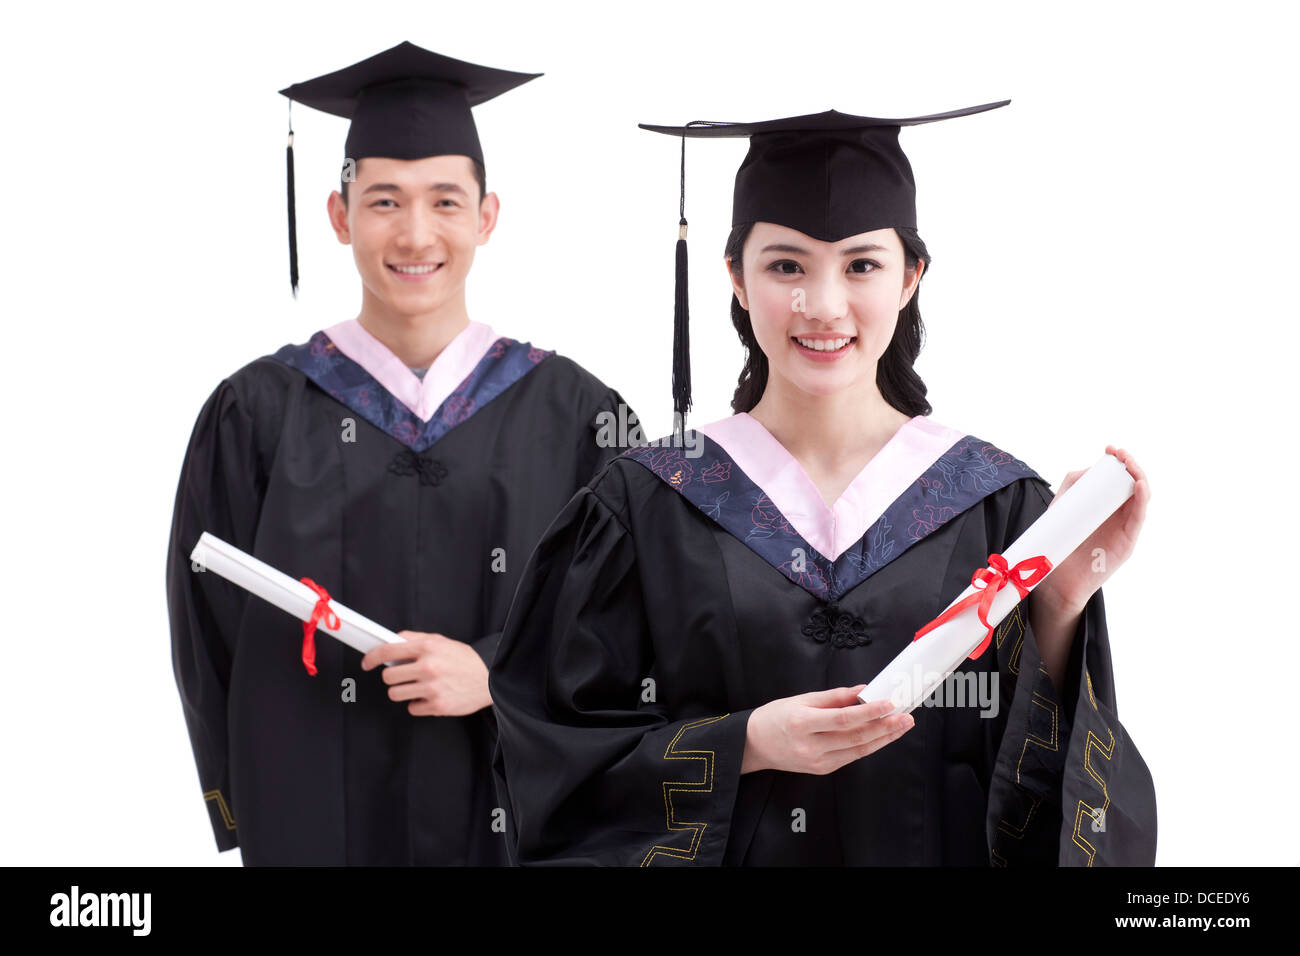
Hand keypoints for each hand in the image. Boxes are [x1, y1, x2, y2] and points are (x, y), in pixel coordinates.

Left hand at [360, 630, 490, 716]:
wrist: (490, 678)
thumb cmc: (464, 660)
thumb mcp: (441, 641)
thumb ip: (415, 638)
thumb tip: (392, 640)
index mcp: (427, 647)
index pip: (387, 651)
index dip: (371, 657)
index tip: (367, 663)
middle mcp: (428, 666)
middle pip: (388, 677)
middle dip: (392, 677)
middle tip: (403, 676)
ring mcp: (432, 687)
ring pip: (395, 694)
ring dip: (403, 691)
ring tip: (417, 687)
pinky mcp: (437, 705)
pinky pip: (411, 708)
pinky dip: (417, 704)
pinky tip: (429, 696)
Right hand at [742, 686, 913, 774]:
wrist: (754, 745)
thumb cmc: (774, 718)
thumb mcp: (799, 699)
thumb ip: (833, 697)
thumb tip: (861, 690)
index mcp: (802, 723)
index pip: (844, 718)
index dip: (869, 712)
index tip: (889, 703)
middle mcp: (811, 746)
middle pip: (856, 737)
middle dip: (885, 726)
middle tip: (906, 716)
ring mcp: (818, 762)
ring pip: (859, 750)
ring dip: (885, 738)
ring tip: (902, 725)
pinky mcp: (823, 769)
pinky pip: (852, 756)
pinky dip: (870, 745)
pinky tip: (883, 736)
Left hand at [1035, 445, 1150, 614]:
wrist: (1057, 579)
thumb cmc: (1059, 545)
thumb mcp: (1062, 510)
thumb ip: (1072, 488)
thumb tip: (1086, 469)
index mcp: (1105, 506)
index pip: (1119, 479)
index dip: (1119, 462)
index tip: (1110, 449)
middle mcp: (1119, 515)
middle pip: (1134, 484)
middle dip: (1130, 464)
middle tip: (1119, 452)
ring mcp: (1125, 527)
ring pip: (1141, 497)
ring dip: (1138, 476)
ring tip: (1128, 463)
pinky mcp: (1128, 541)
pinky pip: (1139, 517)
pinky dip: (1141, 499)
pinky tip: (1138, 485)